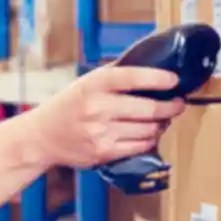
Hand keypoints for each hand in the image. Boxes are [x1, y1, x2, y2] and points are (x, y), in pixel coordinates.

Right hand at [26, 65, 186, 169]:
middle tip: (178, 103)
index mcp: (94, 84)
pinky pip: (140, 146)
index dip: (159, 78)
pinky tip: (150, 133)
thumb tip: (150, 67)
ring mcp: (101, 132)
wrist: (42, 137)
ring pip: (148, 129)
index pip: (134, 77)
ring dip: (161, 124)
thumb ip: (114, 75)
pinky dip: (150, 139)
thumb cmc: (68, 106)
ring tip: (163, 118)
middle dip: (171, 106)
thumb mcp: (86, 82)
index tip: (174, 80)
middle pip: (149, 108)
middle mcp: (98, 107)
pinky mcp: (104, 152)